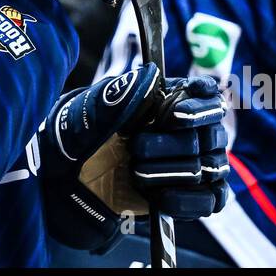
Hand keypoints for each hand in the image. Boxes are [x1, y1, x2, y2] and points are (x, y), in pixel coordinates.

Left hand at [39, 65, 229, 252]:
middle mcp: (189, 131)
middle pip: (211, 134)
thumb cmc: (80, 136)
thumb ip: (118, 93)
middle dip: (174, 144)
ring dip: (175, 171)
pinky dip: (189, 200)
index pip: (208, 96)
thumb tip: (152, 74)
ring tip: (138, 173)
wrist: (65, 181)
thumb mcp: (88, 111)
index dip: (199, 105)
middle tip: (136, 148)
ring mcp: (193, 164)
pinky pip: (211, 200)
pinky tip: (160, 197)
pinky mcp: (190, 198)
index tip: (173, 115)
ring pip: (211, 167)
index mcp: (169, 100)